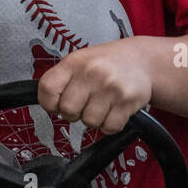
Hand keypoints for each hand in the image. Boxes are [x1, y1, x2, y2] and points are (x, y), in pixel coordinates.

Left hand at [36, 39, 152, 134]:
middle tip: (84, 103)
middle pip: (68, 110)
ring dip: (94, 119)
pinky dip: (110, 124)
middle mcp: (92, 72)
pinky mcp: (127, 101)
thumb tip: (46, 104)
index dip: (49, 103)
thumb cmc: (107, 63)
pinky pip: (110, 127)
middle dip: (74, 113)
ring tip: (102, 103)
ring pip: (89, 122)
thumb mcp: (80, 61)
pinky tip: (113, 109)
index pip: (47, 89)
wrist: (141, 60)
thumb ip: (62, 80)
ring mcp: (110, 87)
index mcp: (74, 62)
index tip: (56, 104)